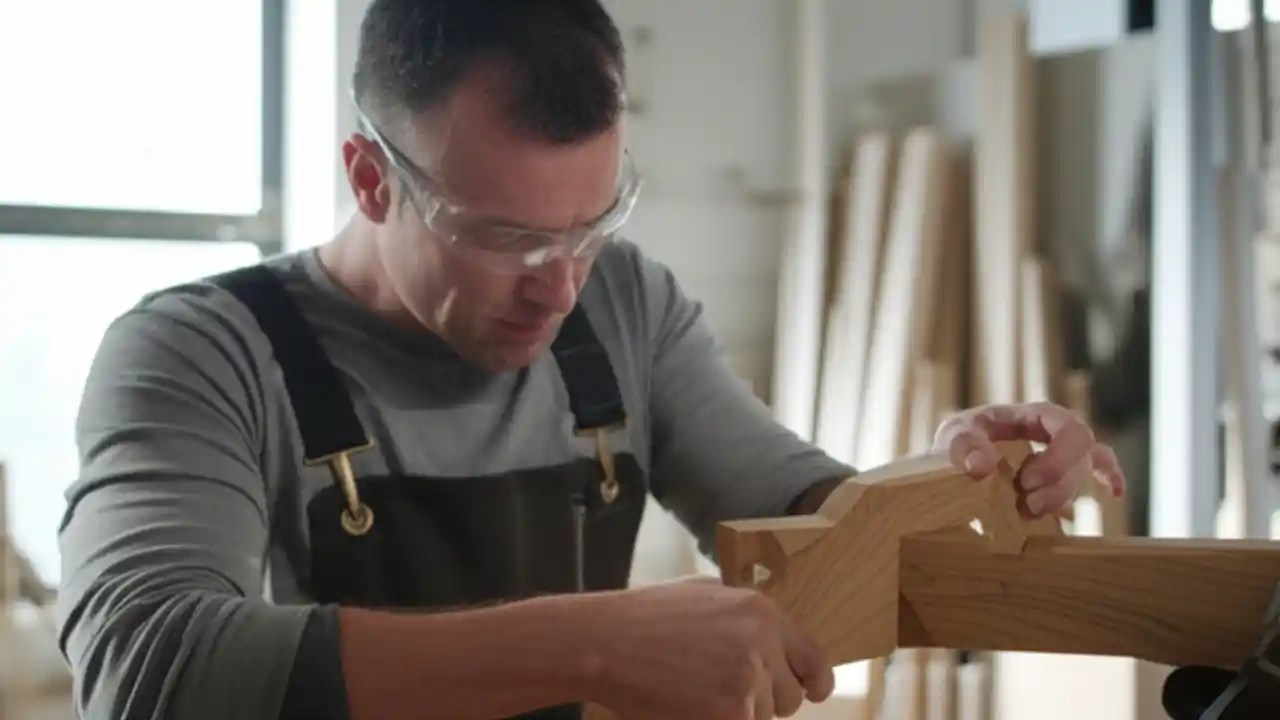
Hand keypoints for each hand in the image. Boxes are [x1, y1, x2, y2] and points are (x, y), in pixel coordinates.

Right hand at [585, 576, 834, 718]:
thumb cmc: (646, 616)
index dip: (814, 681)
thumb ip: (744, 615)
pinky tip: (692, 707)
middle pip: (790, 698)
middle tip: (721, 689)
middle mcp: (763, 643)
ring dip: (738, 715)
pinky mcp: (730, 713)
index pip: (813, 659)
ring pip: (764, 719)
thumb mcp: (704, 593)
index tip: (813, 692)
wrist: (606, 641)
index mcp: (762, 612)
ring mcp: (748, 680)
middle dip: (764, 701)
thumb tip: (772, 637)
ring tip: (696, 693)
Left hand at [930, 402, 1125, 518]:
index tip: (1025, 481)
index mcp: (1030, 415)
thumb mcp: (952, 437)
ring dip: (1063, 495)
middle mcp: (1053, 430)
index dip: (1058, 457)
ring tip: (1030, 510)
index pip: (1068, 425)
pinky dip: (1110, 477)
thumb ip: (962, 447)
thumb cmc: (958, 442)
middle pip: (1082, 452)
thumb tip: (980, 467)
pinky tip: (1114, 493)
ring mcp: (1061, 449)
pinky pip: (1100, 466)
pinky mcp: (1063, 469)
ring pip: (1087, 468)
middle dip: (1058, 482)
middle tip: (1024, 501)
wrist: (954, 462)